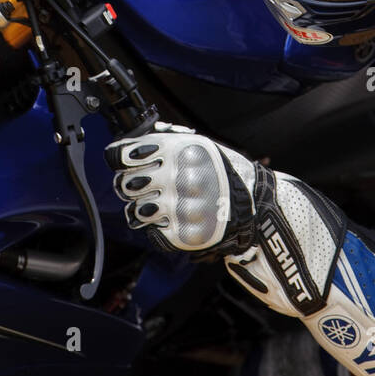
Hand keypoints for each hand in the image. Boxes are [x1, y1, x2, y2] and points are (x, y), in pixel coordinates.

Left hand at [105, 123, 257, 253]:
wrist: (254, 205)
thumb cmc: (223, 171)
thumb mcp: (198, 143)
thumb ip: (164, 141)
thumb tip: (130, 142)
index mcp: (177, 151)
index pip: (122, 156)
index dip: (120, 160)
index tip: (125, 162)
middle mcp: (176, 177)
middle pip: (125, 184)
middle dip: (133, 184)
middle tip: (148, 185)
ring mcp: (178, 207)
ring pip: (135, 210)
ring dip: (145, 207)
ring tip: (165, 203)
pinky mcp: (182, 234)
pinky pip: (152, 232)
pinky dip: (161, 227)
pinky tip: (177, 218)